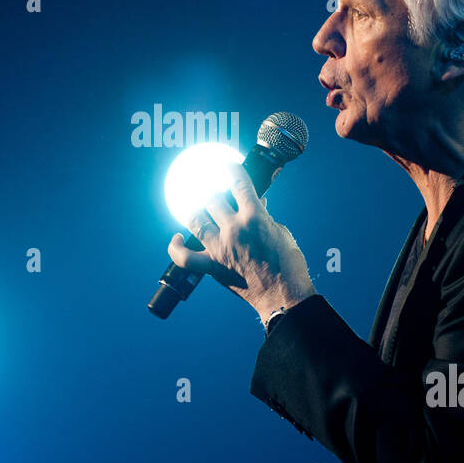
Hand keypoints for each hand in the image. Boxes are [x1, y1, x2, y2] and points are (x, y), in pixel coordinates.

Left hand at [166, 162, 315, 325]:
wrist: (283, 296)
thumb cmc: (288, 265)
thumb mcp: (281, 232)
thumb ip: (265, 216)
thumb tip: (257, 202)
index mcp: (255, 217)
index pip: (238, 182)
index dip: (229, 169)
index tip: (226, 166)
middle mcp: (234, 229)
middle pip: (212, 198)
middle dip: (211, 190)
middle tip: (212, 189)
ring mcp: (220, 248)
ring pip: (195, 219)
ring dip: (194, 210)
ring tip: (195, 205)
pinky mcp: (212, 266)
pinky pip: (184, 257)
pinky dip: (175, 247)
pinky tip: (175, 238)